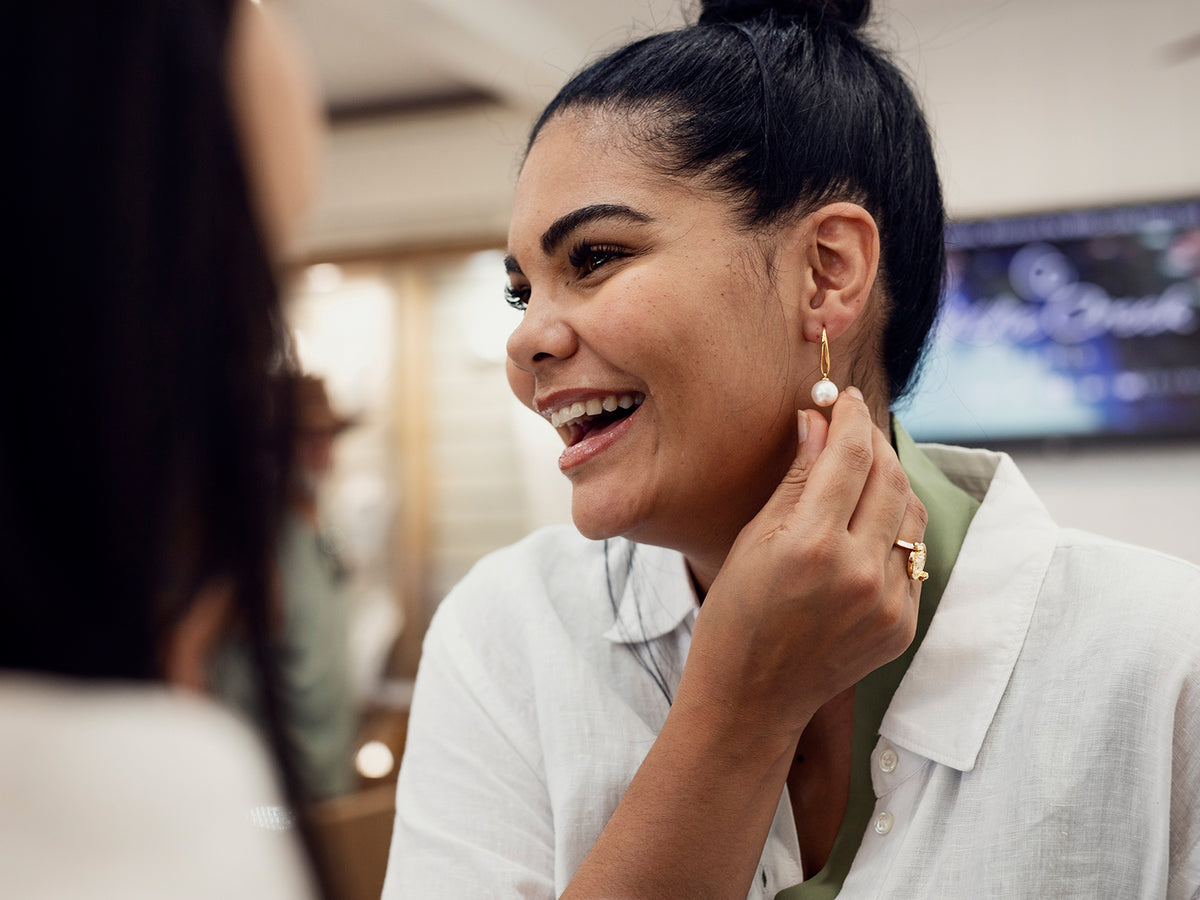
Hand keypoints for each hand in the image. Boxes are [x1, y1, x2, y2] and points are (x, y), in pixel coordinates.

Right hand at [682, 387, 926, 742]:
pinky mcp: (903, 624)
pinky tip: (863, 528)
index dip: (851, 417)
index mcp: (812, 546)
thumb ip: (795, 479)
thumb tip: (817, 421)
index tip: (844, 399)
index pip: (851, 455)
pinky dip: (892, 530)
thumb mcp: (753, 539)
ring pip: (910, 514)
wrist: (751, 697)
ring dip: (889, 483)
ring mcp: (888, 602)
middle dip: (874, 442)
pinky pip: (911, 556)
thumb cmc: (735, 614)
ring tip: (860, 474)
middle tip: (853, 427)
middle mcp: (859, 573)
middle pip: (890, 477)